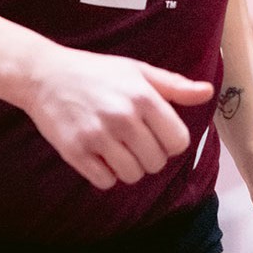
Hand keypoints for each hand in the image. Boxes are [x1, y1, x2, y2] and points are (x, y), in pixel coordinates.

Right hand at [11, 46, 213, 190]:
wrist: (44, 75)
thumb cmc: (96, 72)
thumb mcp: (137, 71)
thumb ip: (174, 86)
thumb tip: (207, 92)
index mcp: (143, 96)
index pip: (178, 142)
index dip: (169, 141)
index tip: (155, 133)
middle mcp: (122, 117)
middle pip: (157, 162)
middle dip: (148, 155)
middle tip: (131, 140)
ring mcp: (97, 136)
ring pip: (133, 176)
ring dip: (128, 167)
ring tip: (115, 147)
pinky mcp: (75, 151)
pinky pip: (106, 182)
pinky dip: (105, 174)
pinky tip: (98, 155)